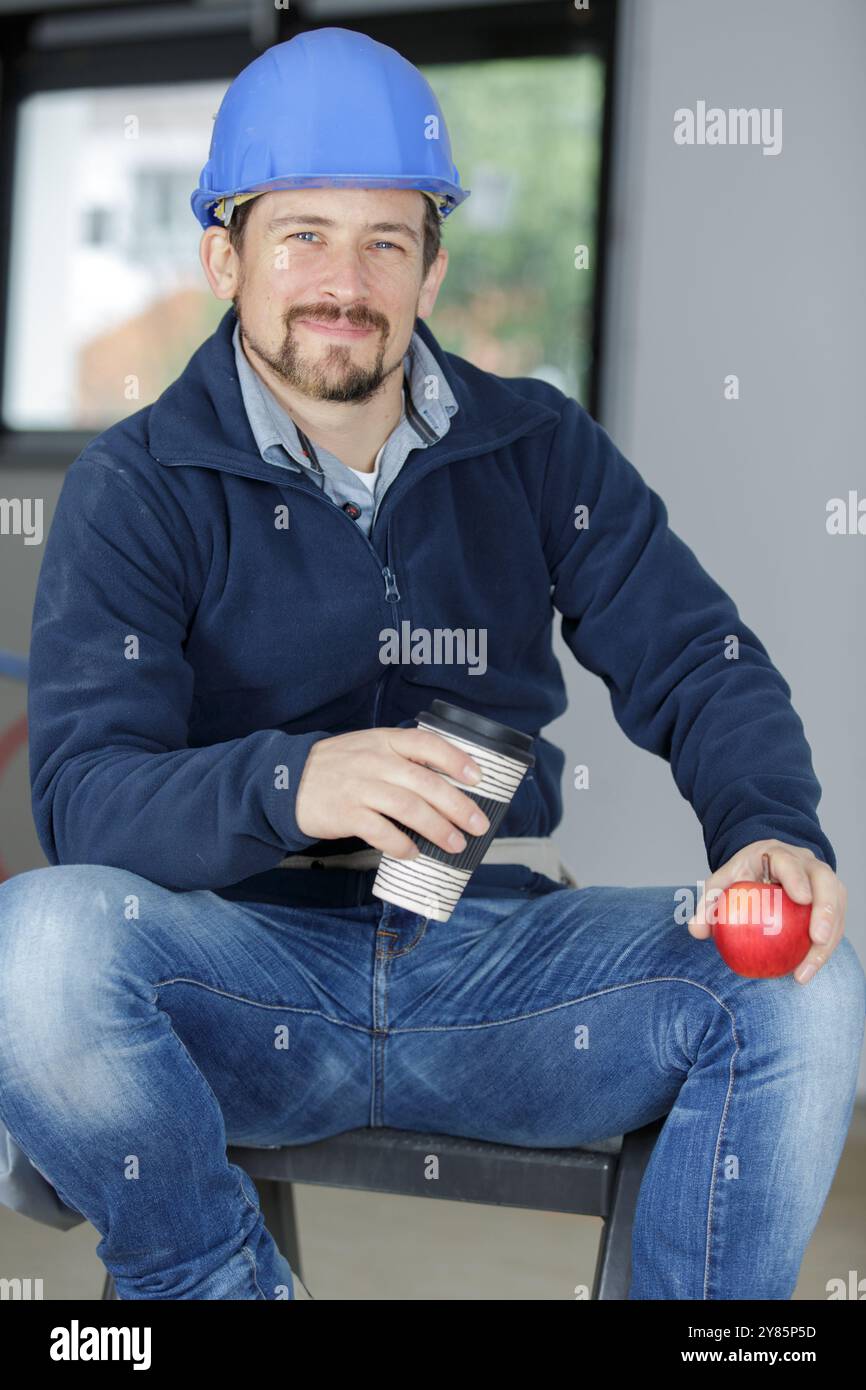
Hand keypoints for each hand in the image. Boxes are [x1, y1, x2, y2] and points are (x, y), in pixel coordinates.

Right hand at [293, 726, 489, 858]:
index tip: (478, 778)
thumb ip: (401, 758)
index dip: (456, 760)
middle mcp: (374, 761)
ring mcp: (359, 787)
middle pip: (425, 783)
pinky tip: (413, 853)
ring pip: (409, 808)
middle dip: (458, 806)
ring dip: (437, 829)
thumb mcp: (369, 747)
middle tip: (478, 824)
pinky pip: (381, 832)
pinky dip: (401, 844)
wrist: (288, 781)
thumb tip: (446, 782)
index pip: (427, 744)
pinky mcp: (345, 814)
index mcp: (385, 741)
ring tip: (455, 844)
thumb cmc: (338, 767)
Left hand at [687, 838, 846, 985]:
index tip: (801, 899)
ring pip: (837, 906)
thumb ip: (709, 904)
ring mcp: (823, 881)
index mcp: (777, 854)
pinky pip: (836, 924)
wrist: (764, 866)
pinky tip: (806, 970)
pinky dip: (825, 948)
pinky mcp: (832, 900)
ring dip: (829, 939)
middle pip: (825, 882)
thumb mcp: (721, 884)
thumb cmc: (743, 876)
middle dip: (826, 910)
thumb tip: (697, 930)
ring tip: (807, 969)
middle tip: (817, 939)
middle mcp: (807, 864)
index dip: (797, 878)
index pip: (789, 862)